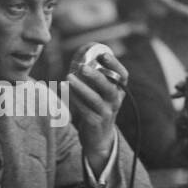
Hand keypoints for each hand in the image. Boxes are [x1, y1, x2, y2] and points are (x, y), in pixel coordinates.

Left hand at [67, 47, 126, 168]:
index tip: (103, 54)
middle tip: (82, 66)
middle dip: (97, 76)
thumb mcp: (102, 93)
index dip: (115, 64)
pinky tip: (64, 88)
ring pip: (95, 99)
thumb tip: (85, 49)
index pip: (123, 76)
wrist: (98, 138)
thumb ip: (97, 75)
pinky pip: (84, 110)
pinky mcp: (95, 123)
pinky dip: (74, 99)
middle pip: (109, 88)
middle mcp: (115, 102)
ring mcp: (106, 113)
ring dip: (81, 87)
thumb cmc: (98, 108)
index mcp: (119, 91)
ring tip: (68, 76)